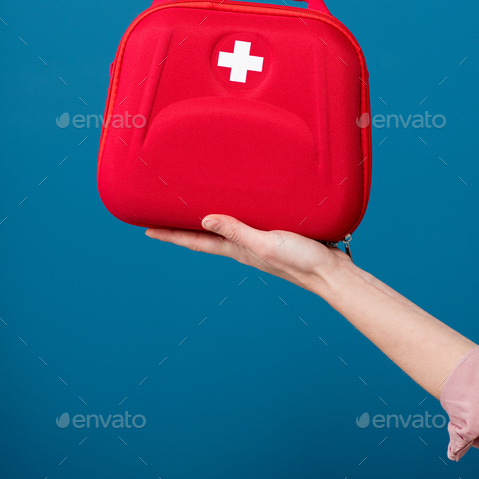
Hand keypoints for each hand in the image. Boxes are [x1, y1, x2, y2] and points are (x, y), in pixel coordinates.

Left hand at [145, 216, 350, 293]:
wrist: (331, 273)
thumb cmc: (300, 260)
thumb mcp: (265, 243)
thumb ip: (237, 231)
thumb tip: (204, 219)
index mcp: (236, 250)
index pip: (196, 242)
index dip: (171, 236)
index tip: (147, 231)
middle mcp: (242, 248)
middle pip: (205, 236)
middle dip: (183, 227)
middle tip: (162, 214)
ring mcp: (258, 242)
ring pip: (224, 229)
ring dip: (206, 220)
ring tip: (192, 206)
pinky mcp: (274, 235)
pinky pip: (245, 223)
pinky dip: (234, 215)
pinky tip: (239, 205)